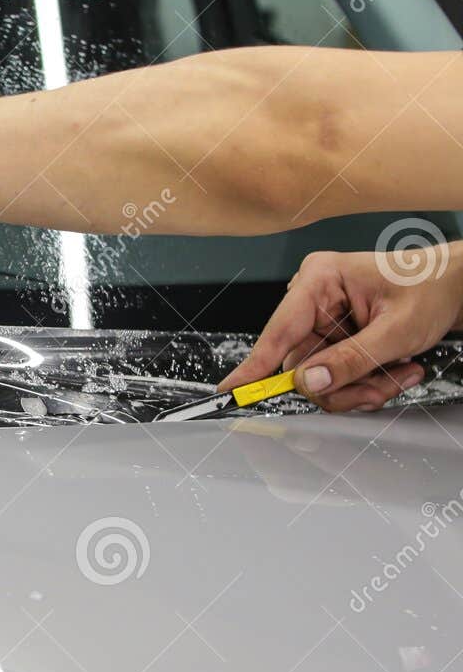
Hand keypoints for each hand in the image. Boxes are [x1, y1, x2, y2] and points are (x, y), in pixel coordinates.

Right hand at [218, 245, 462, 410]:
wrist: (456, 287)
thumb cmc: (432, 289)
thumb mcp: (398, 330)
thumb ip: (352, 359)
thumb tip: (310, 382)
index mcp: (319, 280)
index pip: (279, 332)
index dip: (255, 367)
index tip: (231, 391)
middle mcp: (312, 300)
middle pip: (302, 365)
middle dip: (344, 385)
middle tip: (380, 388)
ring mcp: (321, 321)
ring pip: (319, 378)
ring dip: (361, 387)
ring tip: (399, 374)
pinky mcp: (332, 338)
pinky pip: (333, 376)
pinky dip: (365, 383)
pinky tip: (395, 369)